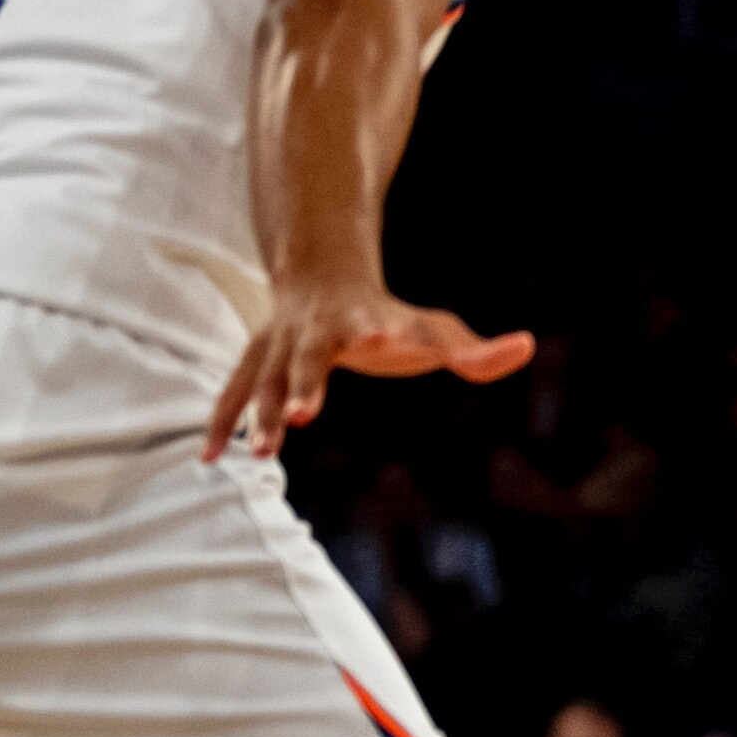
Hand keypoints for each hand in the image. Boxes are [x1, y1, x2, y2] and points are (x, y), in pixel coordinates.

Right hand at [202, 273, 532, 462]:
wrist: (321, 277)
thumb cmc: (387, 317)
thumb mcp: (435, 329)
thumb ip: (477, 350)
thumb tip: (526, 348)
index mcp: (363, 322)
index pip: (372, 327)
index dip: (377, 332)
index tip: (381, 336)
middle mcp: (315, 332)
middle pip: (307, 357)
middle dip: (302, 383)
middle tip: (302, 415)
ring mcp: (278, 347)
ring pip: (263, 379)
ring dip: (259, 414)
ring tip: (258, 455)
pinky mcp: (255, 363)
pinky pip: (233, 394)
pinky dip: (222, 423)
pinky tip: (209, 458)